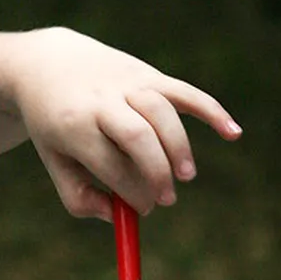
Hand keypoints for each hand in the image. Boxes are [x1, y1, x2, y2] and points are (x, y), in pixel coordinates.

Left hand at [11, 28, 240, 220]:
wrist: (48, 63)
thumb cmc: (54, 122)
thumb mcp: (52, 159)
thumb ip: (77, 196)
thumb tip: (115, 216)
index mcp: (73, 126)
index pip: (111, 164)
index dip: (132, 191)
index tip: (143, 208)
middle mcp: (101, 101)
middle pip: (138, 136)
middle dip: (156, 172)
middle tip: (166, 199)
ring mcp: (127, 83)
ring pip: (162, 111)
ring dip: (179, 146)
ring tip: (186, 176)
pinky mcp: (147, 73)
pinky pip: (184, 90)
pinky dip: (211, 110)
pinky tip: (233, 133)